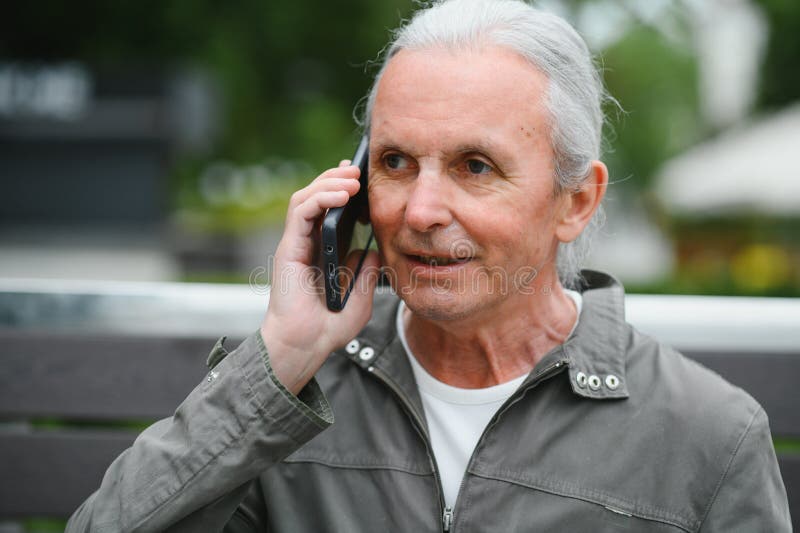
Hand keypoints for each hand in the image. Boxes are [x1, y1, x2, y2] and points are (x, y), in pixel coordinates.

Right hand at [260, 160, 379, 393]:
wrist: (304, 345)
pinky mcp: (288, 247)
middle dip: (338, 178)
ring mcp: (295, 243)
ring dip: (329, 182)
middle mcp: (306, 243)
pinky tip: (341, 195)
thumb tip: (374, 251)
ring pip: (305, 196)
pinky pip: (300, 211)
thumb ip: (368, 273)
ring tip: (353, 178)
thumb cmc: (328, 326)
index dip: (344, 189)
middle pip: (317, 196)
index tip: (363, 177)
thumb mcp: (361, 297)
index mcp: (322, 250)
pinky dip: (320, 198)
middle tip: (360, 169)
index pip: (330, 210)